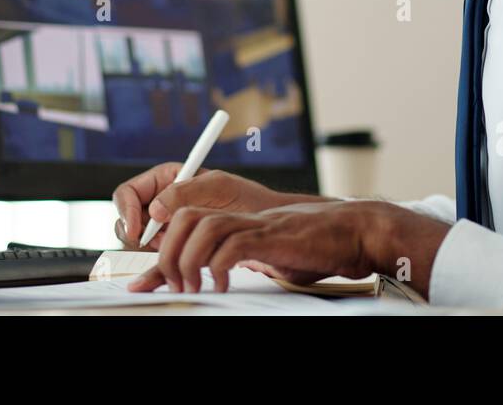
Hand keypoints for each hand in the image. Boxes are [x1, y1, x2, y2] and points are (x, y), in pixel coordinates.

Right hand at [112, 162, 320, 249]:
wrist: (265, 227)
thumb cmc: (246, 200)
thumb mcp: (218, 187)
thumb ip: (185, 192)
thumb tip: (155, 210)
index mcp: (167, 179)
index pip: (128, 192)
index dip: (126, 211)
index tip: (138, 230)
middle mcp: (163, 202)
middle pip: (127, 219)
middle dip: (136, 234)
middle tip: (156, 246)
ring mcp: (168, 226)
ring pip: (139, 242)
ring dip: (156, 249)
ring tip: (184, 250)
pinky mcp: (178, 247)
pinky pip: (158, 257)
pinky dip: (165, 265)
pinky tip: (181, 269)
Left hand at [126, 200, 411, 293]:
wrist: (354, 232)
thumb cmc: (316, 246)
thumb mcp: (270, 255)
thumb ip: (244, 259)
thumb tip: (215, 278)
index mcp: (237, 218)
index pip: (184, 220)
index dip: (162, 249)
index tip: (147, 282)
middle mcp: (242, 214)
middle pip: (184, 217)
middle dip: (167, 253)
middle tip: (174, 286)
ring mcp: (256, 221)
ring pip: (202, 226)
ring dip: (187, 259)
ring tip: (191, 287)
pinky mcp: (272, 234)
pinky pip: (232, 245)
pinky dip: (217, 266)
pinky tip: (220, 284)